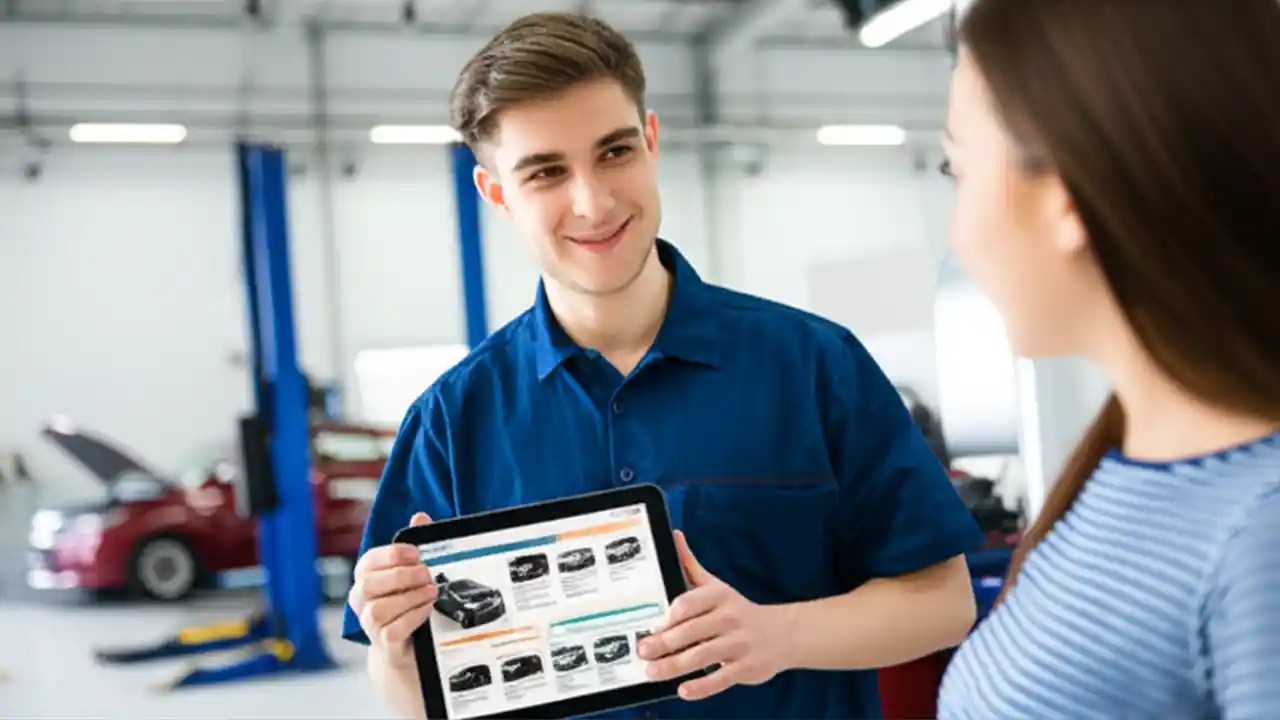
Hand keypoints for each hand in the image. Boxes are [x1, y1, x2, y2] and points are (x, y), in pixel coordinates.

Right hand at [348, 512, 437, 664]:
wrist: (407, 647)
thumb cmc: (407, 603)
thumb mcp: (412, 573)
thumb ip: (414, 547)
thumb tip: (419, 517)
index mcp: (366, 576)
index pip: (368, 561)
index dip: (392, 555)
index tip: (416, 553)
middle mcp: (361, 599)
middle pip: (370, 585)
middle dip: (402, 576)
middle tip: (426, 574)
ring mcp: (369, 624)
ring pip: (379, 609)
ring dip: (409, 597)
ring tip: (431, 591)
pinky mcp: (384, 644)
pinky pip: (392, 630)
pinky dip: (413, 617)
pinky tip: (427, 609)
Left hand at [637, 531, 794, 701]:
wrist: (781, 634)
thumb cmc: (737, 610)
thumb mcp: (716, 587)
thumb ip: (690, 565)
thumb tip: (673, 536)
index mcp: (719, 596)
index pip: (690, 602)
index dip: (669, 615)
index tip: (651, 625)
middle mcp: (729, 618)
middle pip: (691, 631)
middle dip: (664, 642)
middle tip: (643, 650)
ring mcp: (738, 644)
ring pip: (702, 656)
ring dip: (674, 666)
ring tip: (652, 672)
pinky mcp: (745, 669)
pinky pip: (721, 679)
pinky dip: (702, 687)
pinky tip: (683, 690)